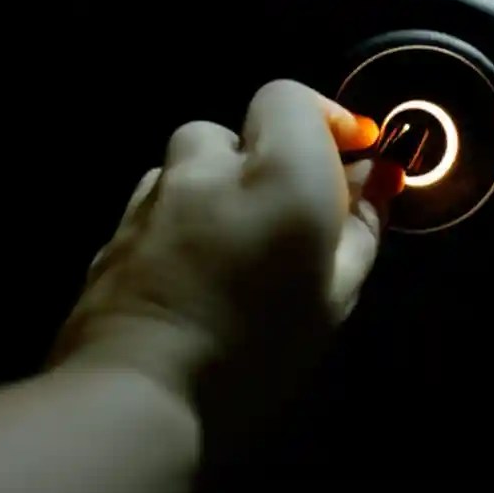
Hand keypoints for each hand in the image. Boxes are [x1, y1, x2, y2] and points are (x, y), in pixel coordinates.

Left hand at [48, 80, 401, 455]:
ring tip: (238, 248)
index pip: (292, 98)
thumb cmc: (257, 349)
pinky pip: (157, 203)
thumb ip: (361, 224)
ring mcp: (153, 196)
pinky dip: (182, 219)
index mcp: (278, 172)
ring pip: (190, 165)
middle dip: (267, 157)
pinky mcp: (115, 230)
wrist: (139, 394)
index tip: (353, 151)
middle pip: (238, 131)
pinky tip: (193, 274)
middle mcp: (210, 167)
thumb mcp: (336, 294)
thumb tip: (378, 176)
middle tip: (291, 214)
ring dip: (218, 187)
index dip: (325, 118)